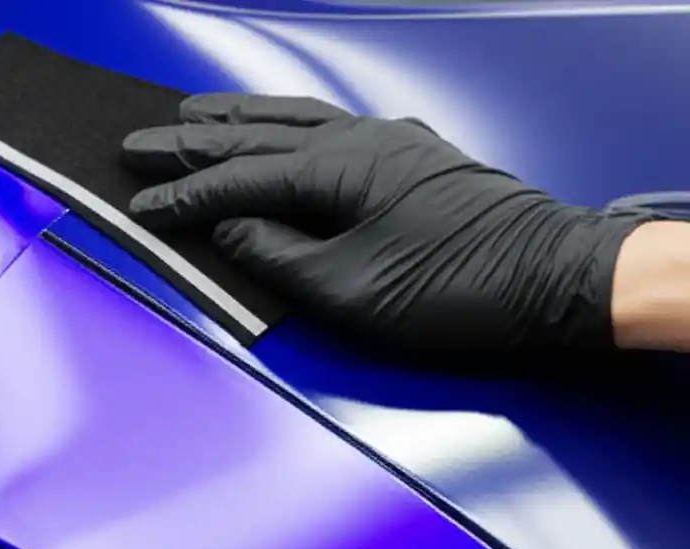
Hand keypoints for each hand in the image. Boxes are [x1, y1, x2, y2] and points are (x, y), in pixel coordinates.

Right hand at [125, 93, 656, 350]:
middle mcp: (357, 140)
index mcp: (337, 169)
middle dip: (193, 143)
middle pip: (257, 135)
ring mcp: (386, 139)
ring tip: (189, 114)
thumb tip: (231, 228)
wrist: (553, 278)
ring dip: (235, 118)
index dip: (185, 194)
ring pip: (292, 118)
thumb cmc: (455, 289)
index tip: (139, 202)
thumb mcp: (350, 291)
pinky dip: (283, 123)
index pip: (241, 180)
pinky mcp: (407, 153)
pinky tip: (271, 125)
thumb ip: (278, 256)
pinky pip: (325, 125)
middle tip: (137, 143)